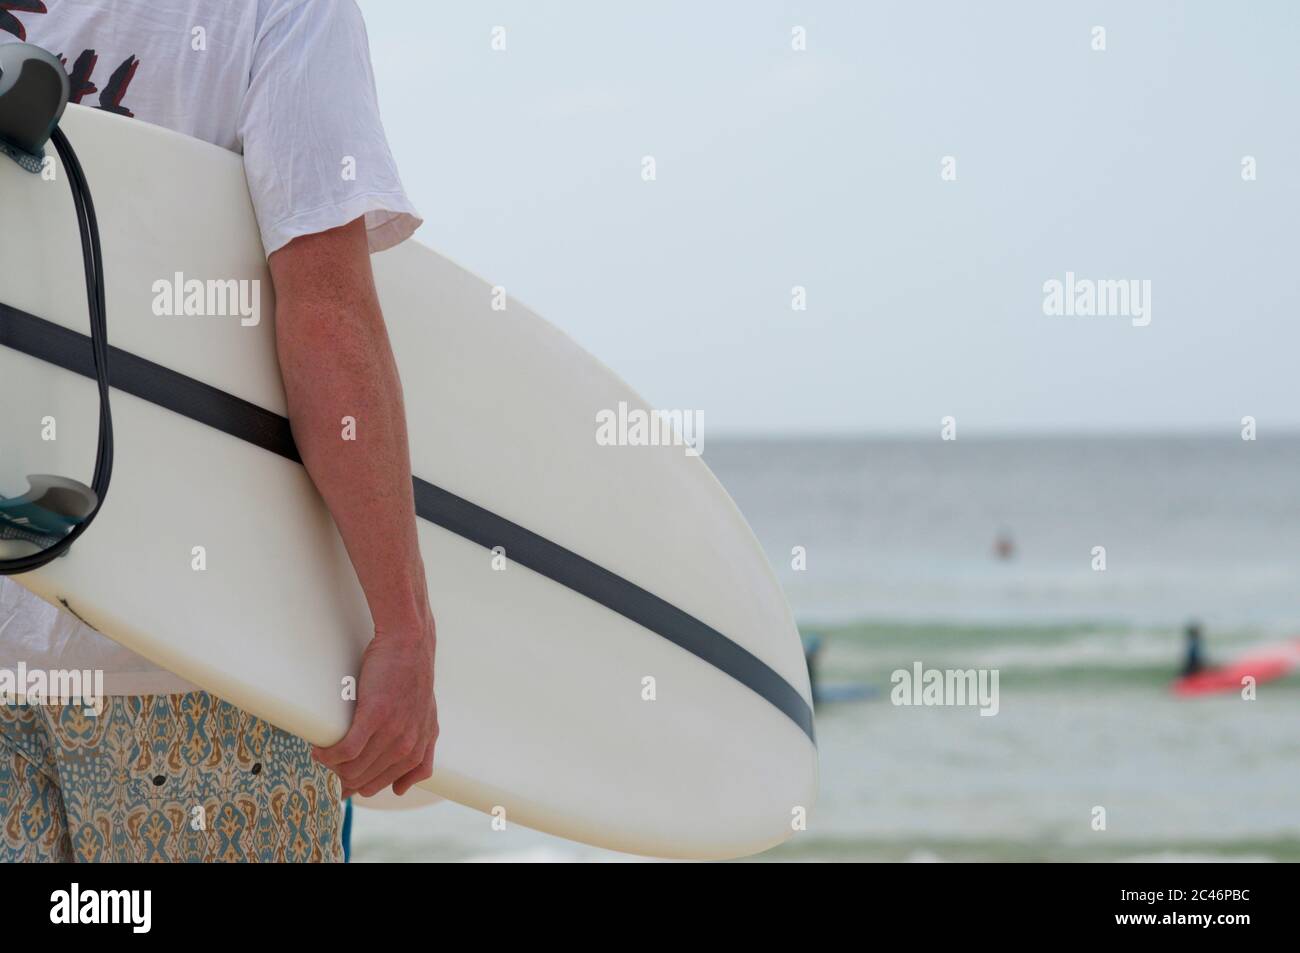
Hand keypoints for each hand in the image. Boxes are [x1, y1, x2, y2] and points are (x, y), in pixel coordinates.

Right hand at [313, 617, 438, 798]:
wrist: (409, 644)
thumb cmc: (412, 679)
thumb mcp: (427, 720)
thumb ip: (421, 753)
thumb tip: (401, 790)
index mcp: (419, 748)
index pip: (387, 784)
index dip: (363, 786)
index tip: (346, 782)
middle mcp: (408, 745)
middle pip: (366, 780)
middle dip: (344, 779)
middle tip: (330, 766)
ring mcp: (392, 732)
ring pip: (353, 768)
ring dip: (332, 767)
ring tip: (323, 756)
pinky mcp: (374, 716)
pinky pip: (346, 750)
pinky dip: (328, 755)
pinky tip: (320, 751)